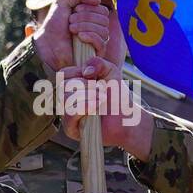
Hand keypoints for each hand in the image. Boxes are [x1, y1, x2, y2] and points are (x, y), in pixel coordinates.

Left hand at [32, 0, 111, 70]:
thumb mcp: (63, 2)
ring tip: (71, 29)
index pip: (103, 10)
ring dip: (85, 26)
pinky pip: (102, 43)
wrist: (46, 43)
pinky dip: (91, 37)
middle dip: (86, 17)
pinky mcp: (94, 54)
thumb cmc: (54, 24)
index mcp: (92, 18)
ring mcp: (96, 42)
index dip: (89, 7)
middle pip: (104, 19)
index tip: (74, 9)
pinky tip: (80, 37)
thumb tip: (98, 1)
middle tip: (70, 20)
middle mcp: (96, 29)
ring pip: (103, 30)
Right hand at [60, 9, 153, 156]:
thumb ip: (100, 63)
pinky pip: (70, 116)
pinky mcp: (73, 128)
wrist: (130, 121)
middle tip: (99, 86)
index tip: (93, 71)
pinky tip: (98, 106)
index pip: (63, 71)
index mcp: (74, 81)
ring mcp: (68, 113)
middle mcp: (67, 96)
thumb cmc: (120, 95)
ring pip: (66, 99)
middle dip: (83, 83)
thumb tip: (89, 65)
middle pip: (62, 84)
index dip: (76, 69)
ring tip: (101, 96)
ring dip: (87, 96)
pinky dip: (86, 108)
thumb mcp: (112, 72)